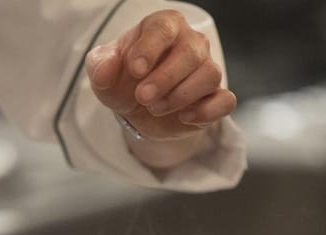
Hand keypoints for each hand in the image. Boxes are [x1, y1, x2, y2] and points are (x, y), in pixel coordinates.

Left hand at [85, 9, 235, 141]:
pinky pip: (225, 101)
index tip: (134, 70)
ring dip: (180, 96)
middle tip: (142, 97)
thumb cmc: (124, 80)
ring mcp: (207, 69)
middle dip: (165, 78)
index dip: (150, 48)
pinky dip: (206, 111)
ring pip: (209, 75)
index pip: (164, 28)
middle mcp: (191, 43)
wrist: (138, 109)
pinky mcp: (215, 97)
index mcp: (164, 26)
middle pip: (191, 52)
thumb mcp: (104, 73)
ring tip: (155, 107)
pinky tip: (184, 117)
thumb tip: (107, 67)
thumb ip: (101, 67)